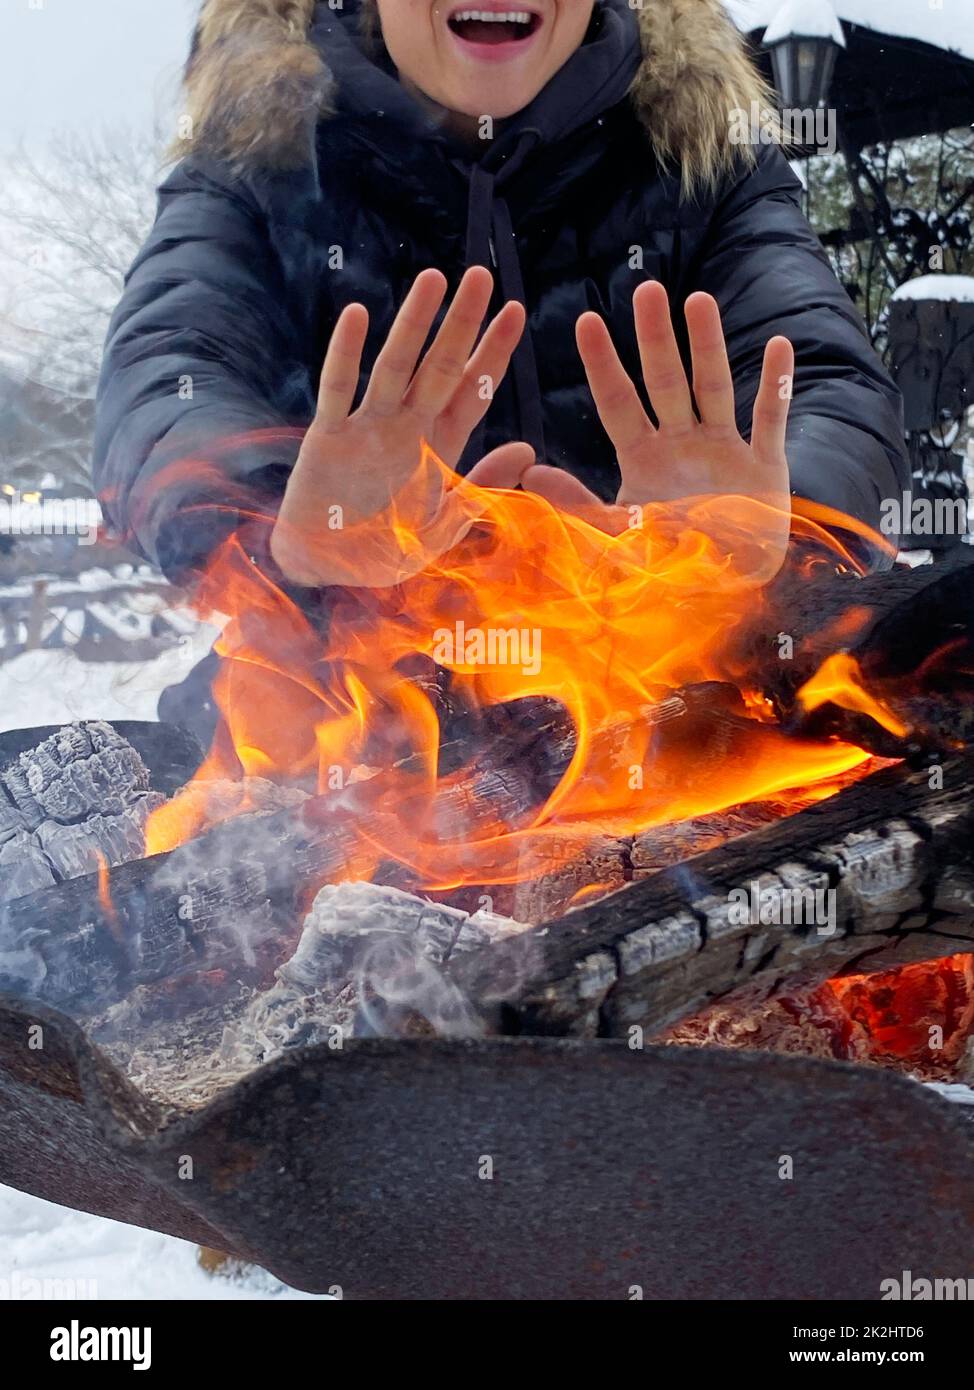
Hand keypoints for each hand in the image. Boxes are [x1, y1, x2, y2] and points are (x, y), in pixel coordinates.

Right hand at [270, 267, 533, 586]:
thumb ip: (479, 490)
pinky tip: (356, 315)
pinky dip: (346, 354)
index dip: (493, 352)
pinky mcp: (328, 437)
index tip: (516, 311)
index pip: (473, 390)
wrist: (324, 571)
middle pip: (439, 366)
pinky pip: (338, 389)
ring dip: (414, 324)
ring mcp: (366, 427)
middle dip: (462, 323)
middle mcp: (406, 427)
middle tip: (483, 276)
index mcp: (438, 447)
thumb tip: (527, 449)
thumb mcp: (441, 529)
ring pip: (395, 366)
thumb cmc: (383, 551)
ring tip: (433, 279)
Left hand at [511, 282, 794, 575]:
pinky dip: (777, 387)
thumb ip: (575, 503)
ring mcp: (724, 452)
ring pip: (714, 387)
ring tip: (699, 300)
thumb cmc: (665, 572)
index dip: (602, 363)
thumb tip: (528, 472)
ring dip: (708, 346)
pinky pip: (770, 420)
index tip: (585, 321)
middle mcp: (682, 447)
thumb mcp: (614, 537)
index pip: (617, 402)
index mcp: (643, 460)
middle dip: (655, 337)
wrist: (724, 600)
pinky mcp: (764, 469)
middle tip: (646, 288)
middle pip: (665, 381)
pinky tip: (780, 345)